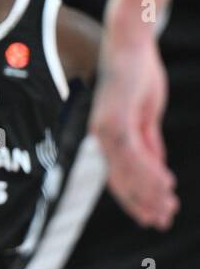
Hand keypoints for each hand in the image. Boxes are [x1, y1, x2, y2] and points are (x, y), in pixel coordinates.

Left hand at [89, 29, 176, 228]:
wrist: (129, 46)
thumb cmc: (136, 77)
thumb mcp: (145, 116)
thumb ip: (148, 142)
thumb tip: (155, 169)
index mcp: (105, 136)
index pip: (117, 176)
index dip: (133, 198)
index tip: (151, 215)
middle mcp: (100, 136)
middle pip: (119, 180)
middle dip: (140, 203)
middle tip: (160, 222)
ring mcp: (105, 128)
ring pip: (127, 171)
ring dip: (149, 192)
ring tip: (168, 209)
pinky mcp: (115, 119)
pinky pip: (133, 153)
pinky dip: (149, 171)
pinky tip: (166, 184)